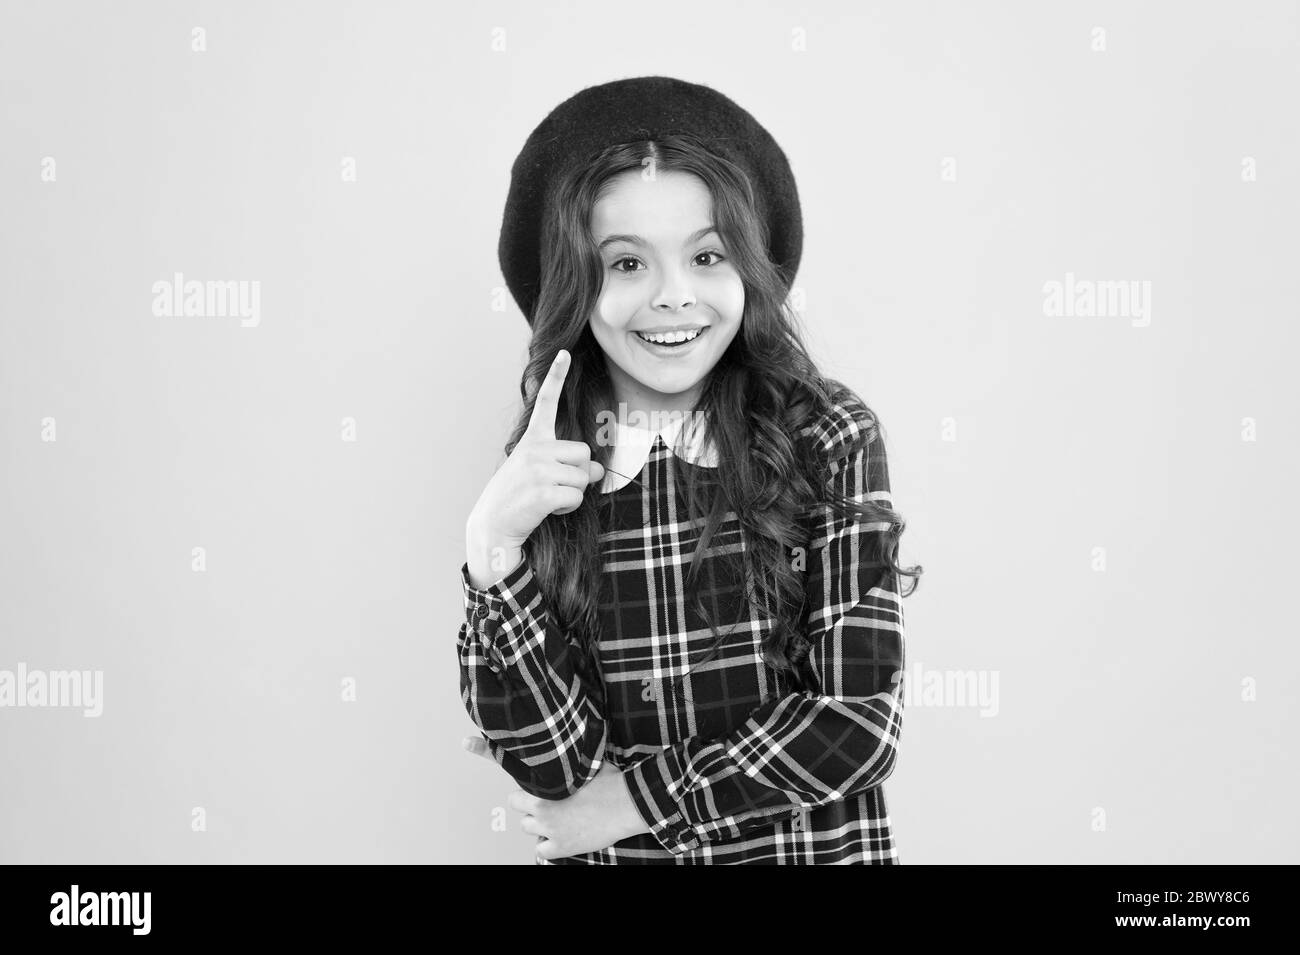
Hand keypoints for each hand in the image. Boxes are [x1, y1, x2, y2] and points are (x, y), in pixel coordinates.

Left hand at [462, 735, 650, 859]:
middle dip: (529, 804)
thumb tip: (565, 742)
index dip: (484, 750)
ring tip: (562, 818)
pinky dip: (548, 845)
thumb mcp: (586, 762)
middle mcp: (541, 807)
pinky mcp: (558, 847)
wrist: (628, 805)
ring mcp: (548, 829)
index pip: (506, 763)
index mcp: (544, 784)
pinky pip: (540, 849)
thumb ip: (567, 760)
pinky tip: (563, 836)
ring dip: (539, 824)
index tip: (466, 742)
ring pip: (528, 827)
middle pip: (517, 804)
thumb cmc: (611, 782)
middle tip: (550, 802)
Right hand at [468, 349, 603, 548]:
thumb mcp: (540, 473)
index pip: (545, 402)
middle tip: (553, 486)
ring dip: (573, 493)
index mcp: (532, 440)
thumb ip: (569, 465)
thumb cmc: (519, 498)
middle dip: (578, 473)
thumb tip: (599, 470)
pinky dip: (568, 508)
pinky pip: (576, 496)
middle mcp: (534, 449)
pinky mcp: (542, 491)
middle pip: (584, 453)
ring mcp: (537, 469)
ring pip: (584, 477)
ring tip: (547, 499)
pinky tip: (547, 510)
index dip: (556, 377)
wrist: (493, 525)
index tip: (565, 353)